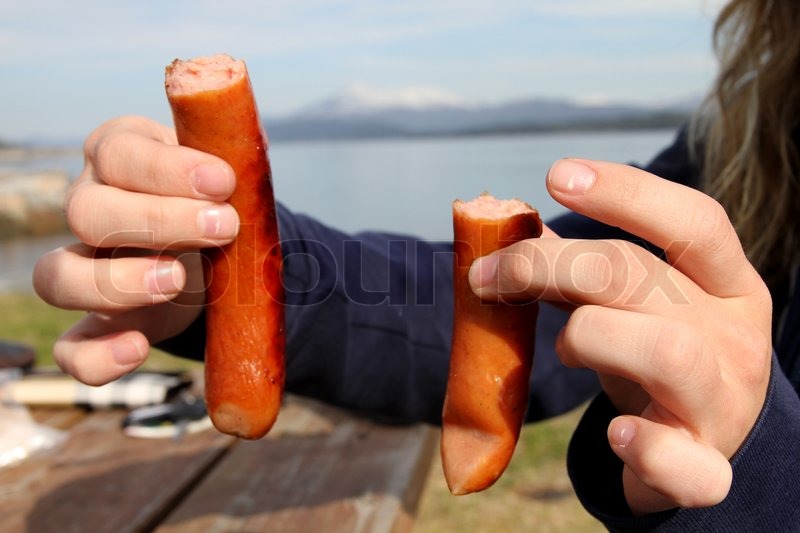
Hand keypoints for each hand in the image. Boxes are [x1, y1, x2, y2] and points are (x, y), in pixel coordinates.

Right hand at [33, 116, 238, 384]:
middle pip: (86, 211)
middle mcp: (89, 208)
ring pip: (57, 277)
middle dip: (157, 220)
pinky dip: (96, 356)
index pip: (117, 152)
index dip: (166, 168)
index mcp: (118, 158)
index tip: (222, 181)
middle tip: (222, 228)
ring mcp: (83, 269)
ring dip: (116, 282)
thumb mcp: (229, 174)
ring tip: (178, 281)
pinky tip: (139, 348)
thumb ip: (236, 162)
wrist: (219, 253)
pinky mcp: (97, 325)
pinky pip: (70, 348)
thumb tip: (250, 150)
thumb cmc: (219, 201)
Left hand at [469, 158, 771, 514]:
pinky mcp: (706, 468)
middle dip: (551, 267)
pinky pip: (684, 462)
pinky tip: (616, 435)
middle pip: (643, 279)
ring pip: (668, 354)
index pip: (694, 221)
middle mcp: (735, 337)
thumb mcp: (633, 306)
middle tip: (489, 275)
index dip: (626, 193)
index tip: (555, 175)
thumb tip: (507, 235)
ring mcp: (725, 405)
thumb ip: (582, 272)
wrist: (705, 447)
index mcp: (726, 284)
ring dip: (590, 339)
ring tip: (565, 348)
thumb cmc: (657, 358)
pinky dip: (643, 448)